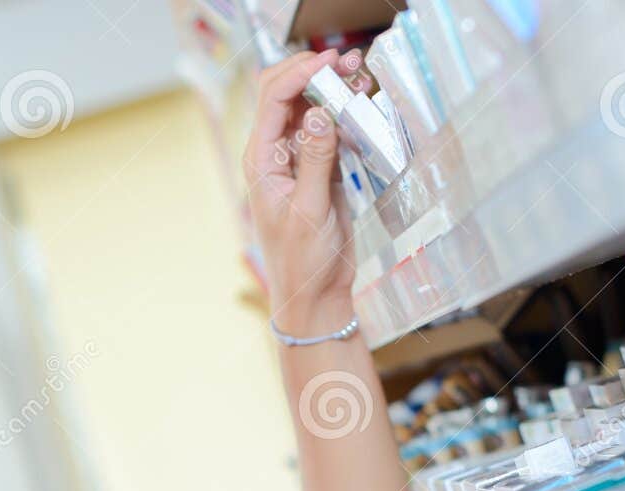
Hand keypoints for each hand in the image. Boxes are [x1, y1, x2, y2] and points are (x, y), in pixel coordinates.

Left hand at [241, 50, 369, 334]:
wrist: (315, 295)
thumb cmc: (302, 262)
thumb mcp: (310, 210)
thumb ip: (316, 161)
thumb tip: (320, 115)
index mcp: (262, 161)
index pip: (273, 100)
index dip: (298, 73)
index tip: (328, 62)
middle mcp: (276, 154)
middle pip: (288, 96)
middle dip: (314, 73)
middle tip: (348, 64)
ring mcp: (300, 160)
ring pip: (312, 111)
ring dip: (333, 91)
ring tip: (359, 77)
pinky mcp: (322, 170)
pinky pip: (331, 132)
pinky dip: (345, 115)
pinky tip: (362, 106)